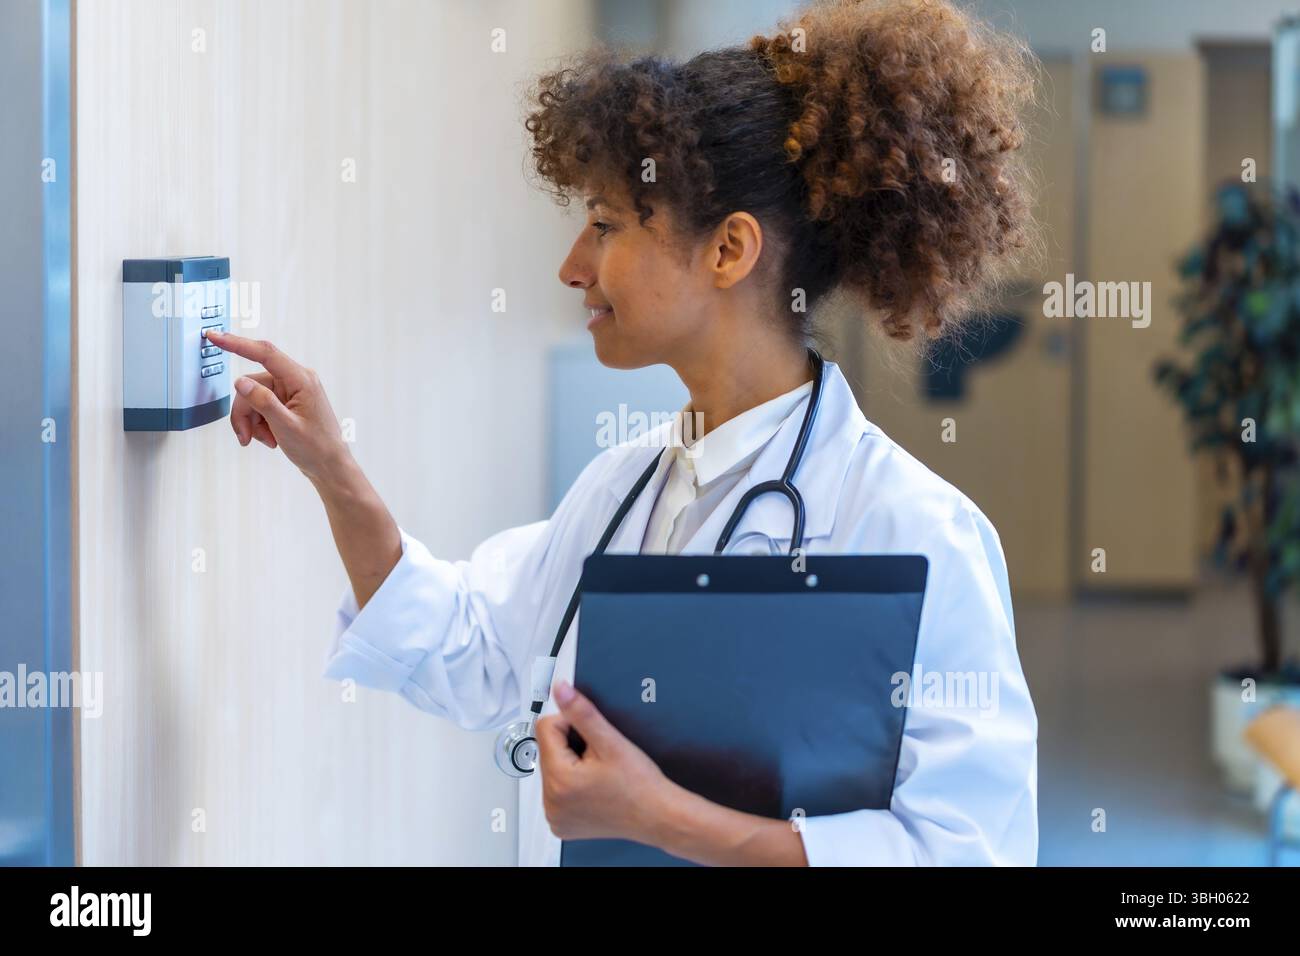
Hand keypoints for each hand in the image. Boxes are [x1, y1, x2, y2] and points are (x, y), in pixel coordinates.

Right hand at [204, 330, 350, 485]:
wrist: (330, 467)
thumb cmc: (317, 448)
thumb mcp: (286, 426)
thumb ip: (262, 402)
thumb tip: (241, 381)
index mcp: (301, 380)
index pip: (265, 353)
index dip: (237, 344)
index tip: (215, 337)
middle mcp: (296, 381)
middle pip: (252, 385)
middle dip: (245, 411)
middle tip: (246, 436)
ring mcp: (291, 392)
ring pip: (253, 397)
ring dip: (253, 421)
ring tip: (265, 440)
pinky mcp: (286, 403)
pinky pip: (260, 406)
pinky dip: (259, 424)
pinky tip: (270, 438)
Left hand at [537, 680, 673, 843]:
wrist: (657, 816)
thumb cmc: (640, 786)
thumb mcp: (610, 742)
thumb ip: (582, 712)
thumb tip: (561, 690)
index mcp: (559, 780)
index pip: (545, 728)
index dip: (570, 724)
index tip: (592, 737)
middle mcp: (552, 802)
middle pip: (547, 750)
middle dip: (570, 747)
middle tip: (599, 758)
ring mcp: (555, 816)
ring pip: (551, 769)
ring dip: (570, 765)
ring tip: (598, 775)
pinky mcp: (561, 823)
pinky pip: (555, 792)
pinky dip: (570, 786)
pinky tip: (592, 788)